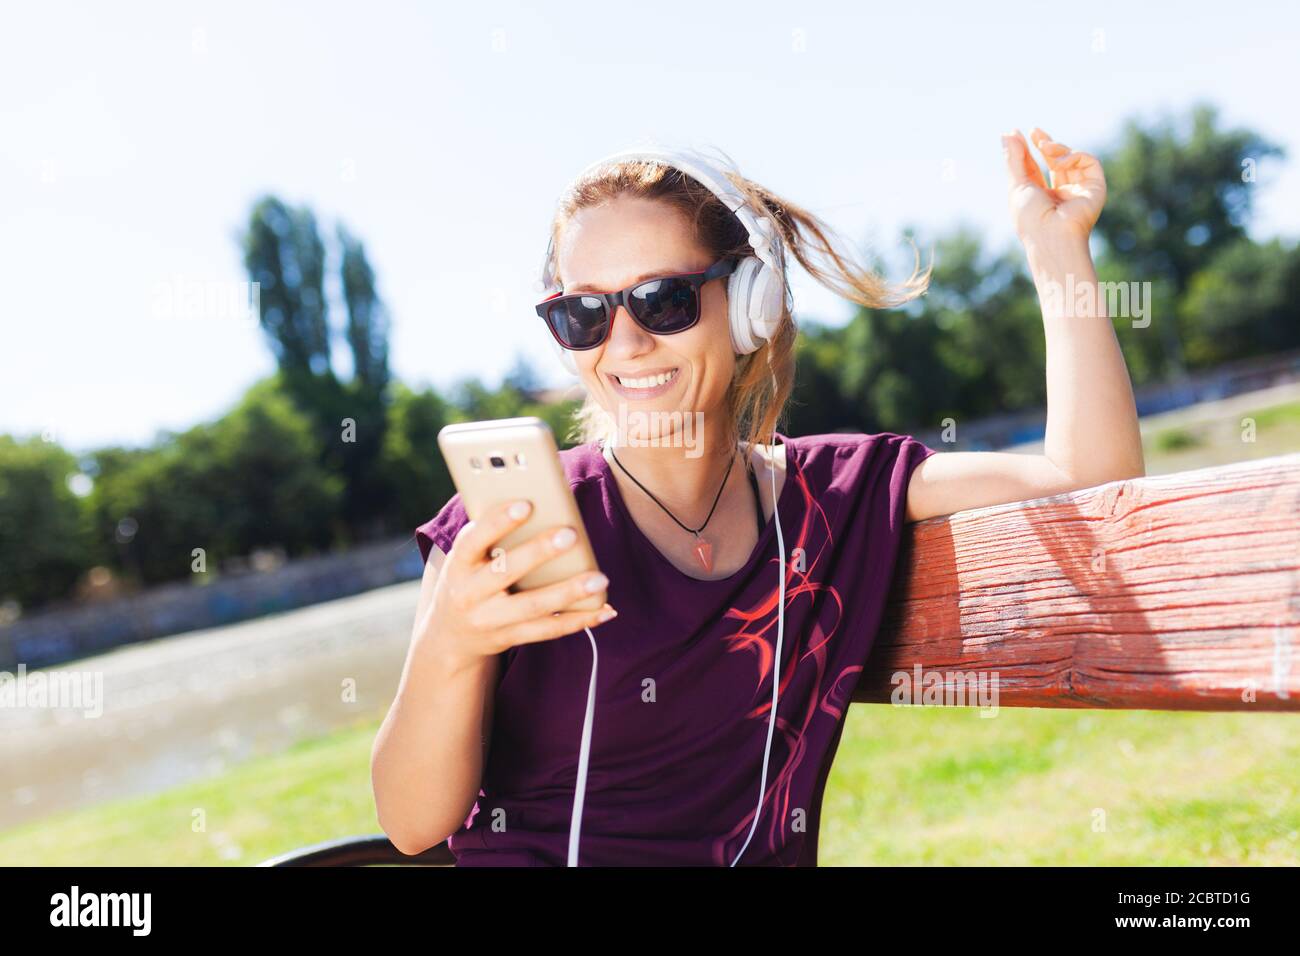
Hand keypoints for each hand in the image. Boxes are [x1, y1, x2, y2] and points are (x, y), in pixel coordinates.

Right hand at [423, 499, 615, 668]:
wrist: (451, 636)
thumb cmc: (470, 579)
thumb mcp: (468, 558)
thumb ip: (492, 535)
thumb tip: (539, 505)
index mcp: (459, 565)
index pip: (473, 540)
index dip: (497, 522)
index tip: (526, 504)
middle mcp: (470, 595)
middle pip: (506, 572)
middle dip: (539, 552)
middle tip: (571, 534)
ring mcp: (490, 621)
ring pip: (534, 606)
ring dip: (569, 592)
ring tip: (600, 578)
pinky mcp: (510, 638)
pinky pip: (549, 630)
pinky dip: (579, 620)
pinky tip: (604, 610)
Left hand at [1001, 127, 1105, 247]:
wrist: (1053, 235)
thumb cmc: (1031, 218)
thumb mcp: (1018, 185)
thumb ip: (1013, 159)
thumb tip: (1006, 134)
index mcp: (1039, 196)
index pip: (1034, 168)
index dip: (1027, 150)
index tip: (1018, 133)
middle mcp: (1059, 193)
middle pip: (1054, 161)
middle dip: (1044, 144)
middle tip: (1034, 131)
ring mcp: (1077, 189)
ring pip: (1070, 158)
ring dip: (1056, 149)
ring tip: (1045, 147)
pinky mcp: (1095, 186)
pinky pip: (1088, 161)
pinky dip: (1074, 156)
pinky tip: (1061, 162)